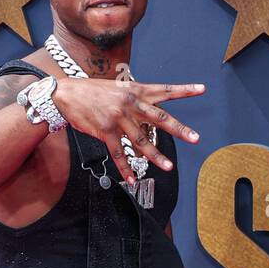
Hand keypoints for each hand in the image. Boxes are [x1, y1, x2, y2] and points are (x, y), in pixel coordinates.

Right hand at [51, 78, 204, 184]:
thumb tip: (149, 113)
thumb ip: (135, 100)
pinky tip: (132, 179)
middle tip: (195, 138)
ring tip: (169, 167)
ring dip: (156, 156)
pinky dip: (125, 168)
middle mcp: (130, 104)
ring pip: (141, 140)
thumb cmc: (93, 92)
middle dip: (179, 129)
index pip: (164, 90)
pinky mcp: (106, 131)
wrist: (66, 93)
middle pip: (159, 118)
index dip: (183, 90)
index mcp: (135, 91)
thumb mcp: (118, 89)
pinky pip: (119, 153)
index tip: (202, 89)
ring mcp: (118, 118)